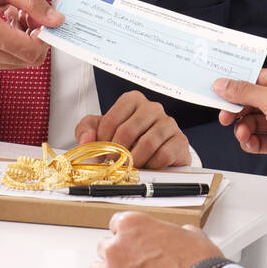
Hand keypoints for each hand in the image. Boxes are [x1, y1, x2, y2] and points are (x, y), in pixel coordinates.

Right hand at [0, 0, 63, 74]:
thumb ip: (31, 0)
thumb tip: (56, 19)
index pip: (31, 49)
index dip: (45, 36)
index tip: (43, 21)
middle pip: (30, 59)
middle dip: (36, 38)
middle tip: (27, 17)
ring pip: (22, 61)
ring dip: (25, 42)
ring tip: (13, 19)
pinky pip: (10, 62)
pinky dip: (14, 47)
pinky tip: (4, 29)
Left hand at [75, 90, 190, 168]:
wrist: (156, 153)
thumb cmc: (128, 139)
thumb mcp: (102, 130)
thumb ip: (87, 129)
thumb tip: (87, 139)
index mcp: (132, 100)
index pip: (112, 119)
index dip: (104, 140)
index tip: (103, 151)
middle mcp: (152, 108)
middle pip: (128, 131)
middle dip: (117, 152)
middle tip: (114, 163)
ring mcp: (168, 123)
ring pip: (148, 143)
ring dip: (135, 160)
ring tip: (130, 167)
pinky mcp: (180, 140)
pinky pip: (164, 154)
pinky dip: (152, 165)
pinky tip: (148, 166)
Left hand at [84, 212, 222, 267]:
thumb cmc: (197, 266)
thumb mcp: (191, 234)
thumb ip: (175, 232)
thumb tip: (180, 235)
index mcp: (134, 225)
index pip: (115, 224)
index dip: (125, 236)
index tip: (131, 244)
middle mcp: (118, 246)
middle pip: (104, 248)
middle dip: (118, 257)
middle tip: (133, 267)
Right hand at [213, 65, 266, 176]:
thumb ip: (244, 92)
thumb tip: (222, 84)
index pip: (255, 78)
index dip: (236, 85)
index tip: (219, 91)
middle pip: (250, 101)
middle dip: (237, 110)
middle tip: (225, 116)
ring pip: (252, 120)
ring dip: (243, 127)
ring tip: (242, 133)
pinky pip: (258, 137)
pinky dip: (250, 140)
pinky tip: (248, 141)